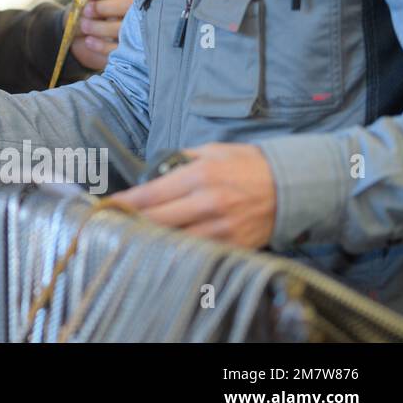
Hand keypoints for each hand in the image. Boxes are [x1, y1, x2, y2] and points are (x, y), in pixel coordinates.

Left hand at [69, 0, 134, 69]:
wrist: (80, 40)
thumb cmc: (84, 16)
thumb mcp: (81, 4)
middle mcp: (128, 10)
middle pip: (126, 5)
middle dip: (105, 7)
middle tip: (86, 11)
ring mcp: (129, 30)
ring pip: (123, 28)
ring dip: (100, 27)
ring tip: (84, 26)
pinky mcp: (125, 49)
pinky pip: (119, 48)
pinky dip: (102, 45)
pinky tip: (88, 41)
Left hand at [108, 143, 276, 247]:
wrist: (293, 185)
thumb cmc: (248, 164)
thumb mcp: (212, 151)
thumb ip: (181, 160)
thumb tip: (154, 172)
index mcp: (200, 176)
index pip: (152, 194)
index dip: (126, 202)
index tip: (109, 206)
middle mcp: (209, 203)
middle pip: (157, 221)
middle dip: (133, 222)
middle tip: (117, 223)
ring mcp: (222, 228)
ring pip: (175, 241)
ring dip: (154, 239)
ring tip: (137, 236)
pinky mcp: (235, 246)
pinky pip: (199, 252)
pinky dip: (181, 250)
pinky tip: (168, 246)